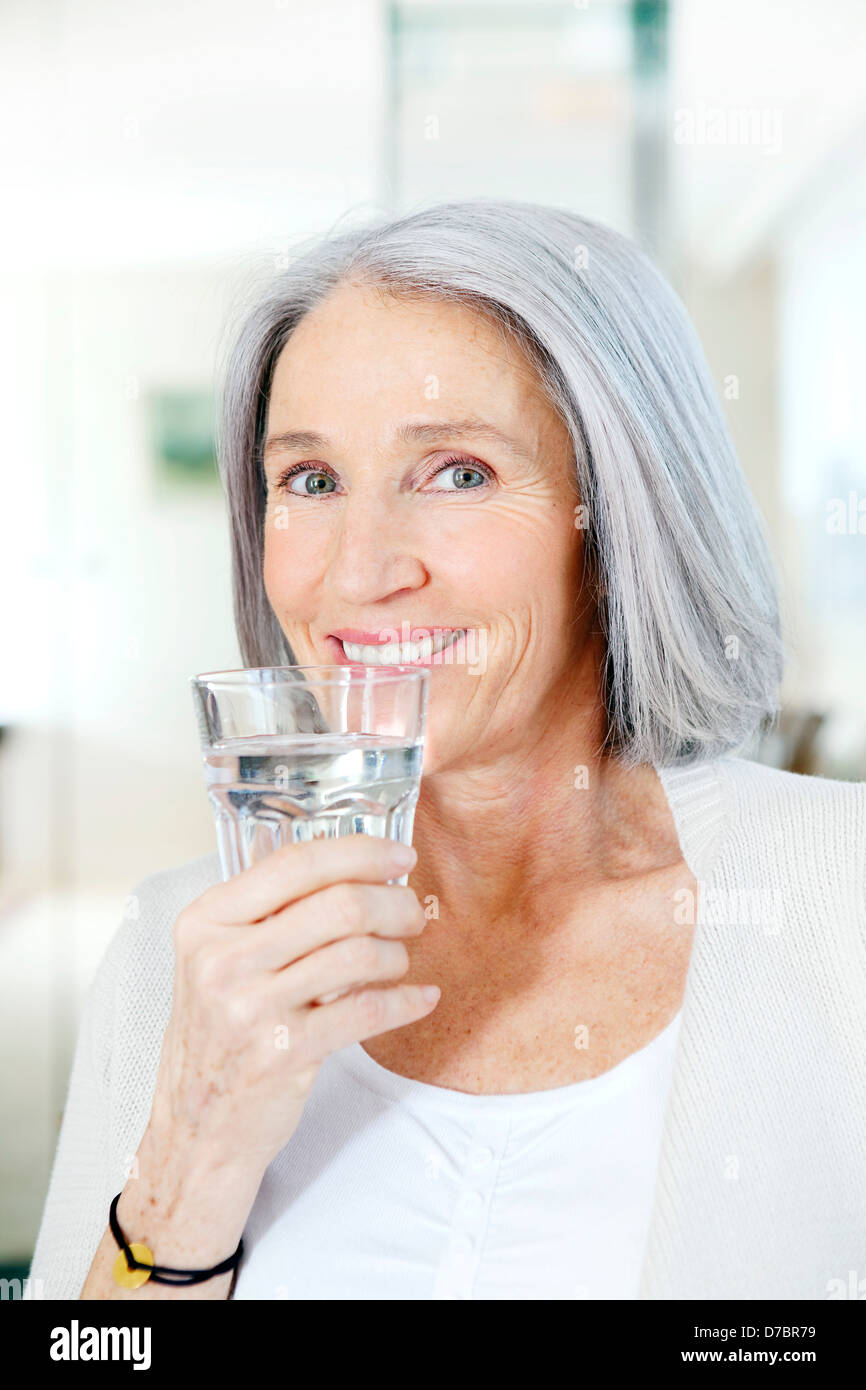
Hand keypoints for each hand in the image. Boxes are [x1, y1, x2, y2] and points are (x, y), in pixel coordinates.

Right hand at [148, 834, 437, 1180]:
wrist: (195, 1126)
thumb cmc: (218, 1033)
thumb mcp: (219, 959)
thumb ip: (270, 913)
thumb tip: (354, 866)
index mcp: (207, 921)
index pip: (296, 864)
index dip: (360, 852)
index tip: (398, 855)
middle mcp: (223, 959)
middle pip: (340, 905)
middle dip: (393, 904)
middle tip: (410, 913)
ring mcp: (251, 1008)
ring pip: (359, 955)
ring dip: (397, 954)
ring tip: (399, 960)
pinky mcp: (283, 1054)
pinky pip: (367, 1011)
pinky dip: (405, 1001)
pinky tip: (419, 998)